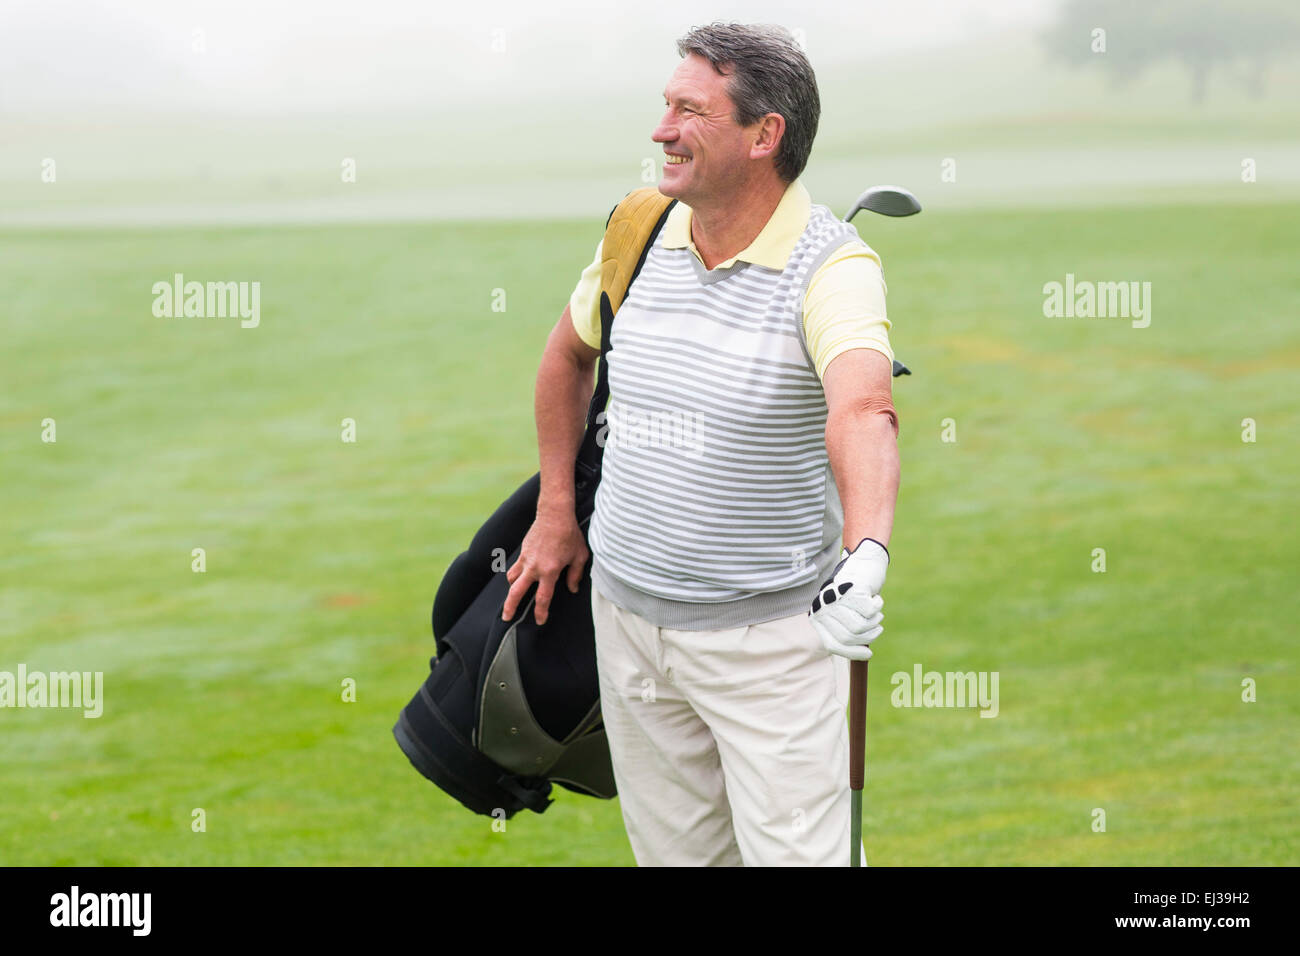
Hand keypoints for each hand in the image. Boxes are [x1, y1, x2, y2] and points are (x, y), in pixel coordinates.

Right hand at [502, 507, 589, 625]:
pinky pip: (515, 567)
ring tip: (513, 596)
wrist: (554, 514)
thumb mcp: (580, 556)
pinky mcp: (523, 551)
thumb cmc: (570, 534)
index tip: (540, 621)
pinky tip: (520, 576)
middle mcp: (534, 567)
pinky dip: (515, 574)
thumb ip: (576, 575)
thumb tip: (572, 589)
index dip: (541, 612)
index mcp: (550, 571)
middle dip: (510, 607)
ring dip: (511, 589)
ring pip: (511, 579)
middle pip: (516, 592)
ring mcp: (526, 559)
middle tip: (507, 618)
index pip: (542, 598)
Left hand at [808, 537, 888, 660]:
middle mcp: (823, 608)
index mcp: (818, 617)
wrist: (863, 563)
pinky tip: (874, 597)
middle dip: (868, 636)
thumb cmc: (854, 593)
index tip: (868, 655)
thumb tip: (858, 657)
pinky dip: (877, 606)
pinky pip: (870, 612)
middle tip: (877, 627)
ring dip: (874, 621)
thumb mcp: (844, 615)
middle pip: (848, 638)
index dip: (852, 653)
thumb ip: (846, 633)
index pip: (833, 645)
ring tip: (874, 611)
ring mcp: (836, 599)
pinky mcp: (851, 590)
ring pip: (860, 626)